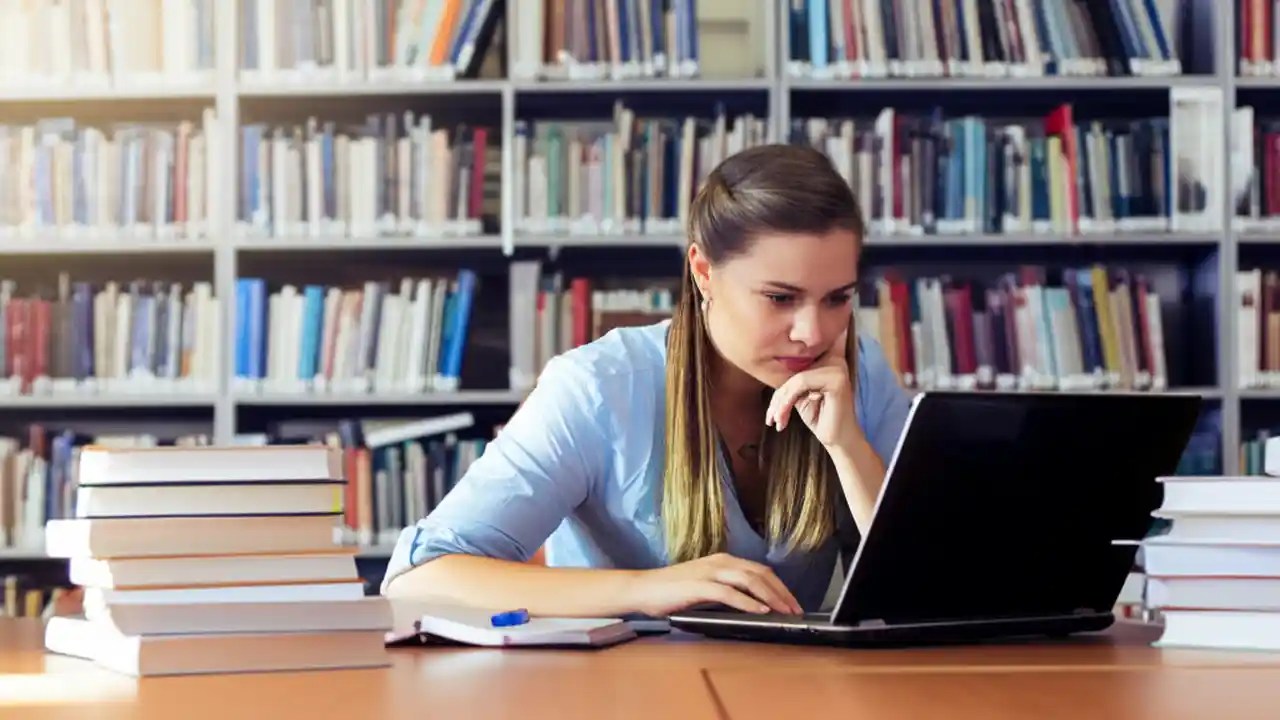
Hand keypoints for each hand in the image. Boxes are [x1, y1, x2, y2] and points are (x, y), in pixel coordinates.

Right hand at [629, 553, 802, 616]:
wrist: (643, 588)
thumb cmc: (671, 591)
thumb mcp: (705, 586)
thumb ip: (727, 590)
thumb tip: (753, 605)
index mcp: (723, 560)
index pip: (760, 570)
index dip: (780, 586)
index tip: (792, 603)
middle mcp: (720, 562)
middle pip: (760, 573)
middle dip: (781, 592)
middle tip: (795, 610)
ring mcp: (709, 572)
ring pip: (749, 580)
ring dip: (770, 597)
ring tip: (783, 612)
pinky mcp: (699, 585)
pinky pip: (729, 593)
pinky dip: (747, 602)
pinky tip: (759, 612)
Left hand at [765, 329, 857, 448]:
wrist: (837, 440)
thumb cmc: (818, 417)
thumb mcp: (800, 394)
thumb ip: (791, 378)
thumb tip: (769, 363)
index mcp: (829, 357)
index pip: (801, 352)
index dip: (787, 360)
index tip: (779, 399)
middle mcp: (835, 358)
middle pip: (795, 368)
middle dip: (779, 394)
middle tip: (770, 418)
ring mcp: (838, 368)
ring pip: (796, 378)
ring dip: (780, 402)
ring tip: (776, 420)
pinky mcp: (837, 380)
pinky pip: (801, 383)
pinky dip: (787, 402)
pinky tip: (783, 420)